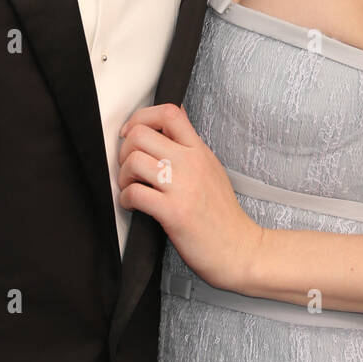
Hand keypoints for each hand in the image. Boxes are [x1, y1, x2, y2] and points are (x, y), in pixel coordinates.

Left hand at [117, 103, 262, 290]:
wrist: (239, 249)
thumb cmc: (222, 214)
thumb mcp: (211, 168)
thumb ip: (190, 145)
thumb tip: (174, 118)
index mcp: (199, 151)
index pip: (169, 112)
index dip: (142, 117)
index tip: (131, 133)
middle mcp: (191, 163)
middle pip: (141, 134)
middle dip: (124, 149)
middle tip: (128, 166)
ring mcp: (182, 187)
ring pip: (133, 161)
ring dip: (123, 176)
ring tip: (131, 187)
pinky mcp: (173, 212)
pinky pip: (135, 193)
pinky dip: (125, 199)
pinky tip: (133, 205)